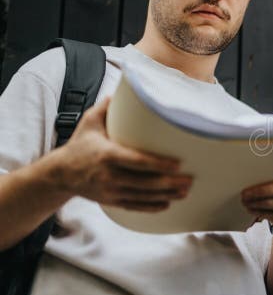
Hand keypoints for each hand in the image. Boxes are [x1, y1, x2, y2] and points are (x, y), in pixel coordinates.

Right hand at [52, 97, 192, 211]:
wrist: (60, 174)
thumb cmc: (80, 144)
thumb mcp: (89, 122)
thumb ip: (107, 106)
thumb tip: (127, 87)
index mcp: (107, 154)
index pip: (137, 161)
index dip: (159, 164)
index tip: (178, 164)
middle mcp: (109, 175)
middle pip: (145, 183)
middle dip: (169, 183)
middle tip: (190, 180)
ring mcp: (110, 191)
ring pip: (143, 196)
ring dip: (166, 195)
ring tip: (185, 192)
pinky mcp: (111, 201)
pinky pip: (135, 206)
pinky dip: (152, 207)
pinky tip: (167, 204)